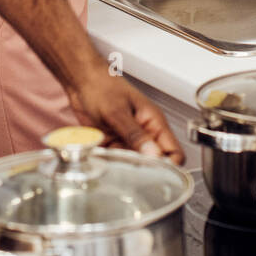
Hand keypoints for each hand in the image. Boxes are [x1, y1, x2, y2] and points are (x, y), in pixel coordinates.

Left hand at [64, 68, 184, 164]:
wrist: (80, 80)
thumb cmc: (102, 85)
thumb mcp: (118, 112)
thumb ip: (135, 135)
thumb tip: (154, 155)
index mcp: (154, 122)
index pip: (174, 152)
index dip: (169, 166)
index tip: (156, 176)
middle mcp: (144, 133)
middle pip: (154, 163)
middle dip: (144, 171)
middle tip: (130, 173)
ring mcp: (128, 140)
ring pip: (134, 165)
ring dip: (125, 168)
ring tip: (113, 165)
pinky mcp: (113, 144)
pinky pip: (117, 161)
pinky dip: (111, 164)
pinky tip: (103, 161)